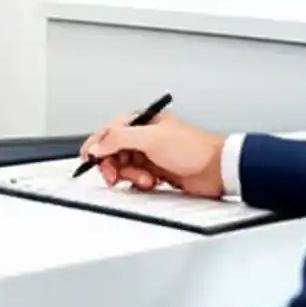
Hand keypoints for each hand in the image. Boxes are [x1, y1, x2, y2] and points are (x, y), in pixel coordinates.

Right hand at [79, 111, 226, 198]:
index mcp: (142, 123)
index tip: (89, 158)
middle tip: (115, 176)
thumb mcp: (151, 138)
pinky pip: (136, 179)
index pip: (109, 132)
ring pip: (124, 167)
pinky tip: (150, 183)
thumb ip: (120, 138)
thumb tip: (98, 143)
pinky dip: (139, 183)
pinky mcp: (156, 172)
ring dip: (130, 175)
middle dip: (113, 165)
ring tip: (144, 179)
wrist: (216, 169)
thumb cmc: (193, 149)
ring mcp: (150, 155)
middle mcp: (144, 138)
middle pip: (113, 152)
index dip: (97, 145)